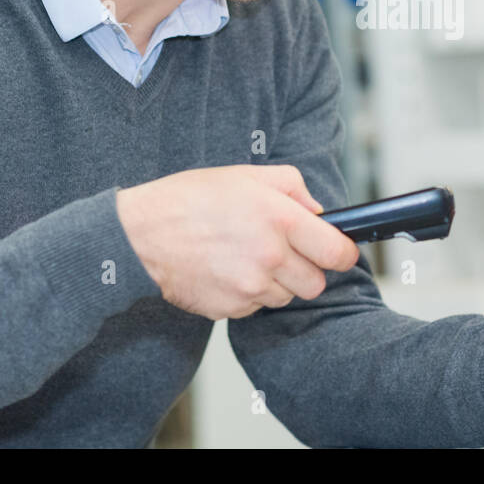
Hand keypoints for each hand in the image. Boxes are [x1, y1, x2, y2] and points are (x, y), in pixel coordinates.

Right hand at [116, 164, 359, 318]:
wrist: (141, 235)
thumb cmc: (190, 200)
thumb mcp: (247, 175)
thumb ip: (293, 187)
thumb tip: (318, 211)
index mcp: (281, 220)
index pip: (338, 253)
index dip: (343, 253)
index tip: (339, 251)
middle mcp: (271, 257)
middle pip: (317, 284)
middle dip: (308, 270)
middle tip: (286, 252)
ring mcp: (250, 287)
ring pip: (286, 297)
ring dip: (277, 282)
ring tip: (248, 257)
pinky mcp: (231, 309)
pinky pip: (256, 307)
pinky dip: (250, 294)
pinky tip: (228, 270)